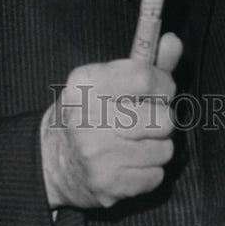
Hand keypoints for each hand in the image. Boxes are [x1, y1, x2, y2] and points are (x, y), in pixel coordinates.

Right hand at [40, 32, 182, 209]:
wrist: (52, 160)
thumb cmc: (87, 112)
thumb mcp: (106, 80)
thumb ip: (145, 62)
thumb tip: (173, 41)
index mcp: (86, 84)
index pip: (145, 78)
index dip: (164, 85)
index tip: (161, 91)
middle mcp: (88, 118)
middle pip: (163, 118)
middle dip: (162, 119)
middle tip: (144, 120)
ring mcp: (96, 154)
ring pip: (165, 149)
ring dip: (157, 147)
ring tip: (135, 142)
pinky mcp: (106, 185)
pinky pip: (156, 176)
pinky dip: (149, 171)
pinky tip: (129, 163)